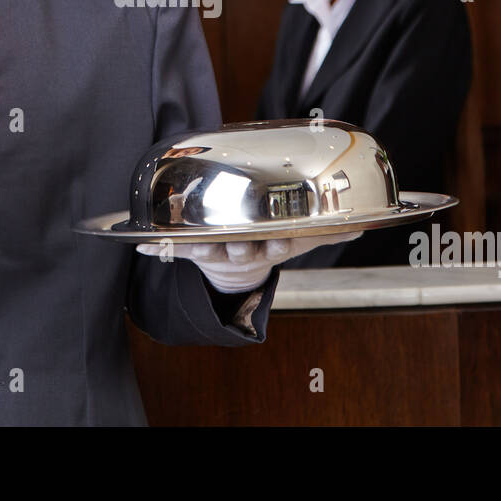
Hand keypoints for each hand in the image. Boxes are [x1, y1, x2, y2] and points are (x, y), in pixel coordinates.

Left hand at [136, 230, 363, 292]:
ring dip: (196, 247)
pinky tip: (137, 244)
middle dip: (239, 245)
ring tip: (186, 243)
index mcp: (269, 246)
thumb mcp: (295, 241)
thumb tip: (363, 226)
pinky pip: (175, 248)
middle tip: (237, 242)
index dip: (277, 241)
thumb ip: (326, 232)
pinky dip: (156, 247)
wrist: (236, 274)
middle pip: (243, 248)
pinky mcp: (194, 251)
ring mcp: (218, 253)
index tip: (278, 238)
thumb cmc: (266, 243)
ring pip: (208, 250)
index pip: (277, 244)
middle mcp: (244, 251)